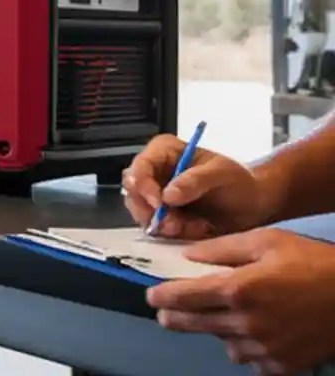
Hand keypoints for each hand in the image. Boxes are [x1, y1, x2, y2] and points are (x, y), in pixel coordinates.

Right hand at [122, 134, 274, 238]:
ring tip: (195, 227)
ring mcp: (155, 195)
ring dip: (166, 225)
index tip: (159, 204)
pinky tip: (197, 229)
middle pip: (133, 191)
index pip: (141, 165)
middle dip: (151, 211)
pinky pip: (155, 228)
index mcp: (165, 151)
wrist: (253, 207)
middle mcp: (154, 172)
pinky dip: (174, 234)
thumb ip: (195, 180)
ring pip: (141, 213)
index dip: (143, 185)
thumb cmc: (239, 183)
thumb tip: (168, 194)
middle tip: (174, 224)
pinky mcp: (161, 216)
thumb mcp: (222, 174)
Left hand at [147, 229, 334, 373]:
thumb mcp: (266, 241)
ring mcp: (263, 349)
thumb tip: (187, 255)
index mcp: (237, 291)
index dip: (162, 298)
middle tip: (168, 313)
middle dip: (176, 317)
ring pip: (223, 343)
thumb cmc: (312, 262)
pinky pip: (250, 359)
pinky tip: (258, 331)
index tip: (153, 297)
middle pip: (194, 324)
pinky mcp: (281, 366)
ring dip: (218, 331)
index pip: (183, 298)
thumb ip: (221, 248)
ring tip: (228, 315)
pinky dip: (248, 347)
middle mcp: (245, 324)